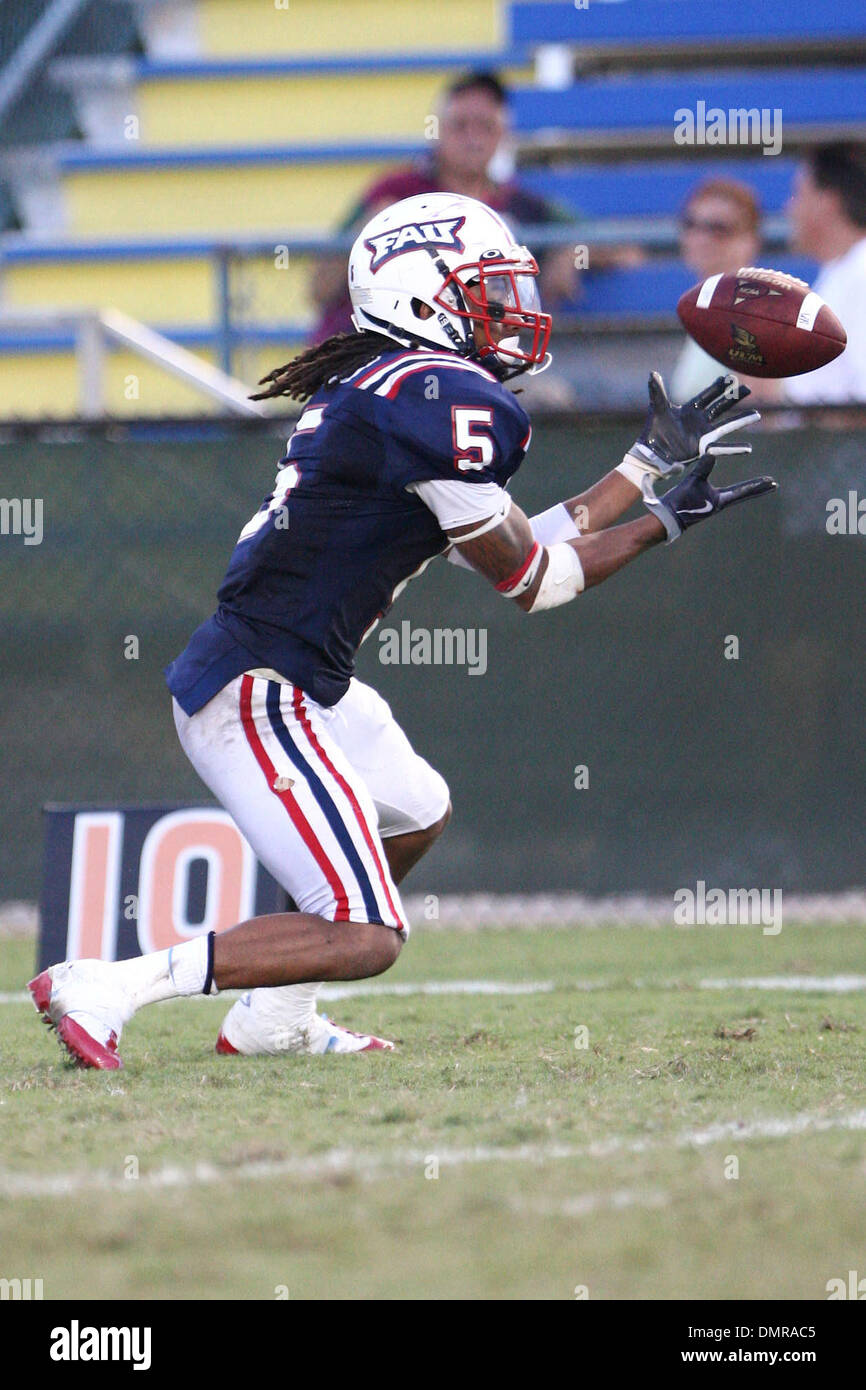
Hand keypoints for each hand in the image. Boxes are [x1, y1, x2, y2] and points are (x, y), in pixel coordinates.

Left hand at [628, 371, 761, 478]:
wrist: (651, 453)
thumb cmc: (653, 431)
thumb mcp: (657, 410)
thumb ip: (657, 392)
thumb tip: (652, 373)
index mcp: (690, 409)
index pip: (707, 395)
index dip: (718, 387)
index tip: (730, 378)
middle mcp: (699, 420)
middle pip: (721, 406)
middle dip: (734, 397)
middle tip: (748, 388)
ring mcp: (703, 434)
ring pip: (726, 425)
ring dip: (741, 420)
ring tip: (757, 415)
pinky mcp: (702, 448)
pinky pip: (722, 448)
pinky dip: (735, 449)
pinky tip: (748, 448)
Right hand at [642, 452, 777, 542]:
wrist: (667, 517)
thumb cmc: (680, 502)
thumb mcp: (692, 481)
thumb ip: (703, 467)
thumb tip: (712, 452)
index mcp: (720, 500)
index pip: (743, 491)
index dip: (757, 485)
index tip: (772, 481)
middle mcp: (719, 503)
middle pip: (743, 494)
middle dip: (758, 489)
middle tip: (773, 485)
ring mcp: (712, 504)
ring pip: (734, 495)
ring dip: (746, 490)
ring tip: (758, 486)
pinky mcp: (703, 503)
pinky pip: (721, 494)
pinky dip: (731, 490)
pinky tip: (729, 489)